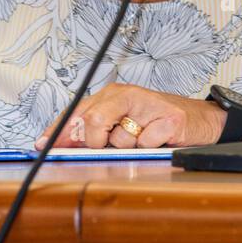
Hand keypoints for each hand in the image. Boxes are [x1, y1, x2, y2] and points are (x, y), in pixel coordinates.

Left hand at [35, 83, 226, 149]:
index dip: (59, 129)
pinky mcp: (169, 119)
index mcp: (111, 94)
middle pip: (94, 119)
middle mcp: (127, 95)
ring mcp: (149, 105)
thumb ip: (93, 131)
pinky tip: (158, 139)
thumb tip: (59, 144)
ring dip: (129, 148)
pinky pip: (146, 144)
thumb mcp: (122, 123)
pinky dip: (150, 148)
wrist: (200, 120)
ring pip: (120, 138)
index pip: (78, 111)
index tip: (42, 143)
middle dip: (96, 142)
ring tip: (142, 139)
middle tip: (107, 146)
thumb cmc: (155, 122)